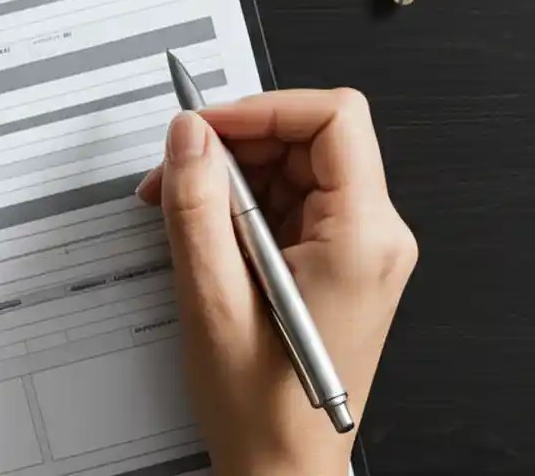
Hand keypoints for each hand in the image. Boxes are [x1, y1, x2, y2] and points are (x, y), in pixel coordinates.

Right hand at [136, 90, 417, 474]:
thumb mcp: (211, 298)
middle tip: (175, 170)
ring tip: (177, 204)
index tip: (205, 126)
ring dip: (231, 174)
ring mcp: (359, 249)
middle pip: (311, 140)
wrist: (282, 466)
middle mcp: (375, 238)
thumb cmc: (261, 406)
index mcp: (362, 240)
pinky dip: (240, 203)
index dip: (262, 109)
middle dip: (235, 143)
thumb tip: (188, 136)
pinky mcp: (337, 261)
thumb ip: (197, 206)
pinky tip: (201, 227)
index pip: (333, 120)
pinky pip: (290, 202)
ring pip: (295, 168)